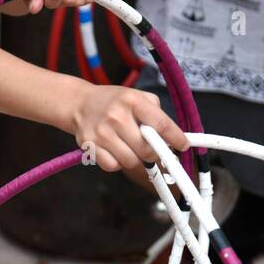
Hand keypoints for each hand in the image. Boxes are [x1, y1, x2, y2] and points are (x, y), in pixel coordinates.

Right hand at [68, 83, 188, 172]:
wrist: (80, 104)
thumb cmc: (115, 102)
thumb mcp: (137, 96)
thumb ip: (156, 114)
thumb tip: (173, 139)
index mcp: (133, 100)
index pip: (161, 124)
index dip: (176, 138)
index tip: (183, 145)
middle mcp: (116, 116)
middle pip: (146, 150)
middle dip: (153, 153)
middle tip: (151, 149)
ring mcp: (102, 132)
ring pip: (131, 161)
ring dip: (135, 159)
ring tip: (130, 147)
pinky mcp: (90, 146)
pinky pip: (112, 166)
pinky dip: (117, 163)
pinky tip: (115, 151)